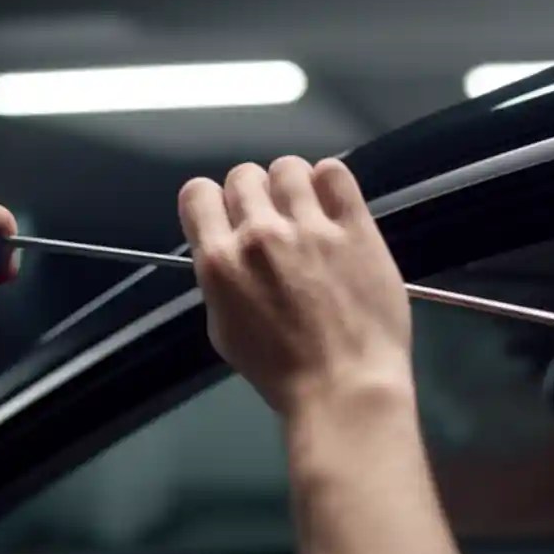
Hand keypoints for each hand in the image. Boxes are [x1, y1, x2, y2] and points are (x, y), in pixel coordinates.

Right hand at [177, 156, 411, 415]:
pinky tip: (335, 206)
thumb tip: (230, 253)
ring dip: (293, 186)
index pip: (198, 193)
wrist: (345, 386)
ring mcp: (310, 226)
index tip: (231, 218)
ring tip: (308, 213)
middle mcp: (260, 234)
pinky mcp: (355, 226)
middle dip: (254, 195)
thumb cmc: (283, 372)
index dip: (214, 203)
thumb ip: (223, 281)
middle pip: (243, 176)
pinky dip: (330, 182)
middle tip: (275, 223)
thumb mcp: (226, 331)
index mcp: (220, 261)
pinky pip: (335, 173)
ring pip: (288, 168)